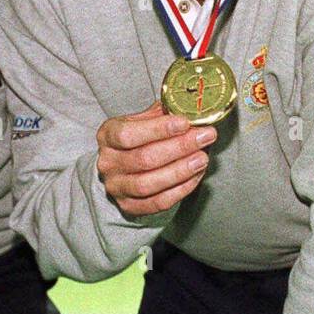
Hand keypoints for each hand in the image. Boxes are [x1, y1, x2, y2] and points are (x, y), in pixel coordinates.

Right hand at [96, 102, 218, 217]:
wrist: (125, 168)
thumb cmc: (139, 139)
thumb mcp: (144, 120)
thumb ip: (163, 113)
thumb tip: (192, 107)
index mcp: (108, 135)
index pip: (128, 134)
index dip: (158, 129)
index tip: (185, 122)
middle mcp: (108, 162)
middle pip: (143, 159)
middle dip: (179, 148)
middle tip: (205, 137)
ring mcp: (116, 187)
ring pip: (148, 183)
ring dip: (181, 171)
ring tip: (202, 158)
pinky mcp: (129, 206)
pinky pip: (157, 202)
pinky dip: (180, 190)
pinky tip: (196, 176)